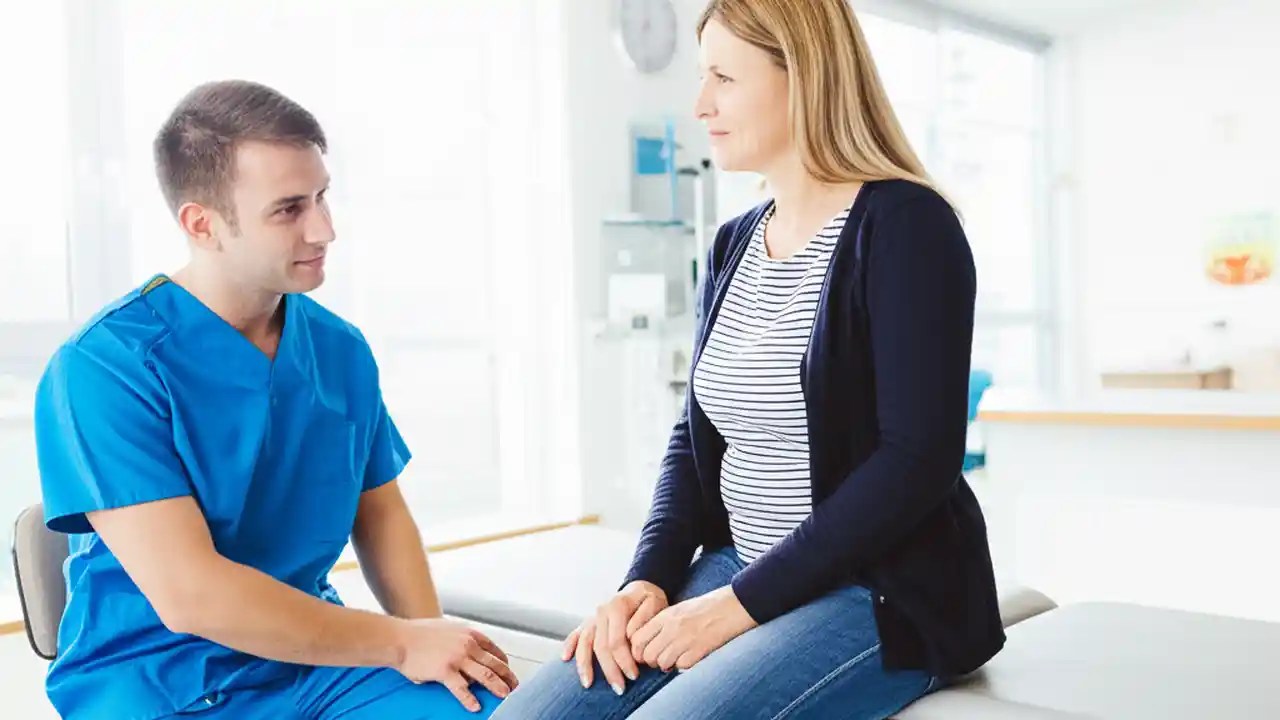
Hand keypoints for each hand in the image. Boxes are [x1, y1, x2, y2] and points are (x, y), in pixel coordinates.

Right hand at [396, 618, 518, 711]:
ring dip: (497, 687)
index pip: (494, 650)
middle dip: (507, 677)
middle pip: (494, 664)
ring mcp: (458, 657)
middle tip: (514, 687)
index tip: (508, 671)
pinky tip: (476, 706)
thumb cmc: (419, 634)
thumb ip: (461, 639)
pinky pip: (462, 688)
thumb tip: (467, 651)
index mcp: (469, 634)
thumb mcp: (447, 629)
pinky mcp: (445, 670)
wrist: (401, 638)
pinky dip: (470, 699)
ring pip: (485, 675)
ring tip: (505, 697)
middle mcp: (467, 644)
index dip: (504, 662)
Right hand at [561, 580, 668, 694]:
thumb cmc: (648, 599)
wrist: (639, 588)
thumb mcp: (655, 603)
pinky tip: (565, 658)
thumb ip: (644, 619)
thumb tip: (631, 637)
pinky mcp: (588, 621)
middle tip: (619, 688)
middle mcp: (601, 611)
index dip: (624, 660)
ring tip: (588, 684)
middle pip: (600, 645)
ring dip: (585, 665)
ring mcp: (593, 617)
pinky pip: (575, 633)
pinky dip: (569, 645)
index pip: (617, 640)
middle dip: (609, 669)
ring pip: (584, 642)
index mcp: (617, 606)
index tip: (634, 676)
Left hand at [630, 586, 756, 671]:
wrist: (733, 605)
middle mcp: (672, 627)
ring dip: (667, 665)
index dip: (639, 650)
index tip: (647, 652)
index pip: (636, 638)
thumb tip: (648, 643)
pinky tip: (690, 658)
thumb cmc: (708, 608)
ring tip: (676, 658)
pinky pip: (681, 667)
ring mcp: (685, 639)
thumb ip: (662, 624)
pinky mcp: (699, 650)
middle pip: (646, 654)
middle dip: (651, 661)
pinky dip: (683, 666)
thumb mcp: (679, 610)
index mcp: (665, 615)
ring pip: (661, 663)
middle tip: (661, 658)